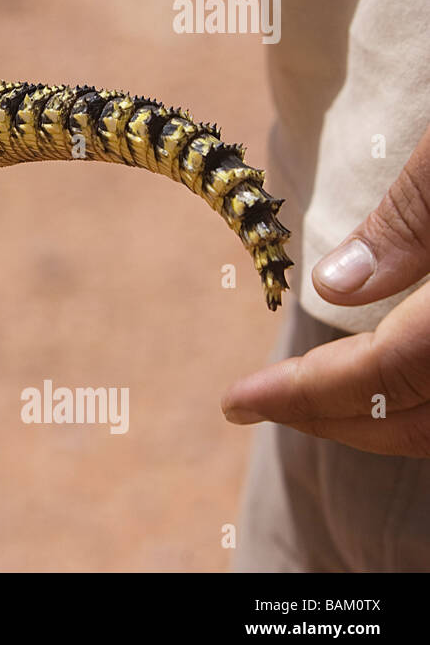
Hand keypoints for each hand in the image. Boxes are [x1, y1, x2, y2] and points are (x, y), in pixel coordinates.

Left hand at [222, 123, 429, 455]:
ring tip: (305, 400)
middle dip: (331, 420)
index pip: (383, 375)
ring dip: (376, 418)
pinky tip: (381, 380)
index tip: (233, 403)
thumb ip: (407, 224)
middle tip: (256, 406)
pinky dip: (417, 400)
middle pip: (416, 420)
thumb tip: (331, 287)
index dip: (303, 394)